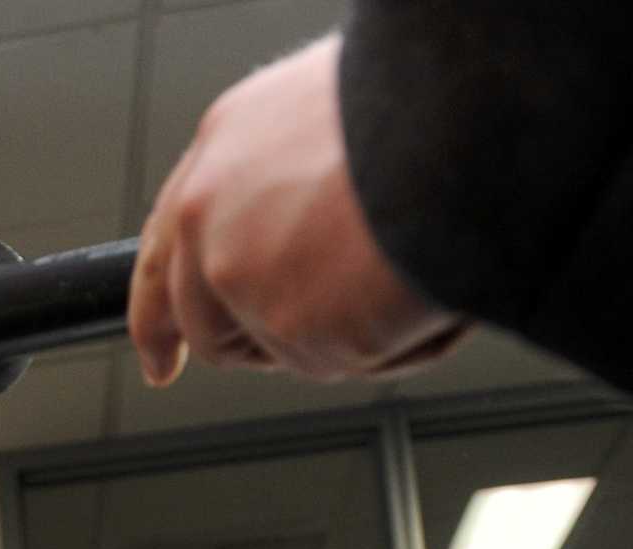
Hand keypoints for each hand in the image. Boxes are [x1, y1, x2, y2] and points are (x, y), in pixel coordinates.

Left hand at [129, 35, 466, 386]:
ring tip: (409, 266)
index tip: (161, 358)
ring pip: (286, 350)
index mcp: (219, 148)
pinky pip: (353, 360)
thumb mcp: (335, 116)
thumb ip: (291, 180)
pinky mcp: (288, 324)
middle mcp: (209, 213)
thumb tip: (300, 232)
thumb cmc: (430, 103)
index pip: (164, 251)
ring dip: (348, 332)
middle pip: (207, 325)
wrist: (471, 118)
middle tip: (325, 327)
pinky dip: (403, 340)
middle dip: (258, 343)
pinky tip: (433, 285)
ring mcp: (240, 273)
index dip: (160, 317)